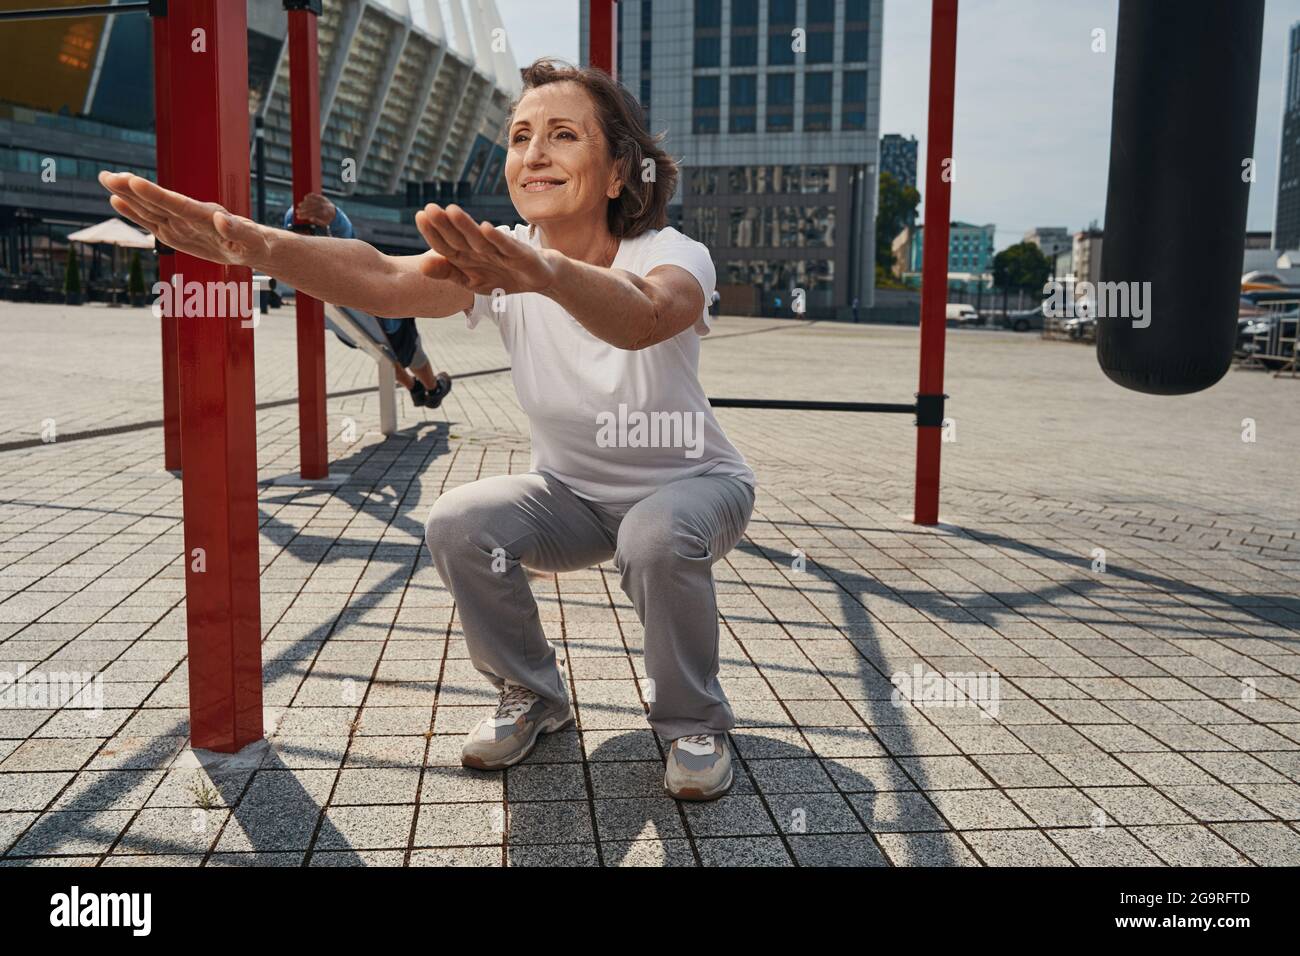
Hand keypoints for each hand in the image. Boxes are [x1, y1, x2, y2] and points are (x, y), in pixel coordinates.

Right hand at [98, 171, 271, 268]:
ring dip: (128, 195)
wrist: (251, 244)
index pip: (178, 204)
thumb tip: (221, 218)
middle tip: (106, 175)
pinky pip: (152, 222)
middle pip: (157, 201)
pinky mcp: (175, 232)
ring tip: (106, 178)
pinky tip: (117, 201)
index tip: (134, 180)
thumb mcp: (252, 240)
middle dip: (132, 189)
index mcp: (206, 216)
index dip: (155, 194)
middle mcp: (189, 216)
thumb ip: (237, 230)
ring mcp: (180, 223)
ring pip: (150, 208)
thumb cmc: (255, 242)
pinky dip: (134, 213)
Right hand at [295, 192, 335, 227]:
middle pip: (312, 207)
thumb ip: (317, 221)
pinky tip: (305, 197)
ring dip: (305, 203)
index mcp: (325, 214)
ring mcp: (324, 202)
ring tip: (299, 205)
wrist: (334, 213)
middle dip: (303, 209)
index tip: (298, 216)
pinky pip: (317, 196)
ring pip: (313, 201)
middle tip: (297, 211)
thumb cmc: (327, 219)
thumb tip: (310, 218)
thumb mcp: (324, 223)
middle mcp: (325, 207)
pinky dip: (311, 196)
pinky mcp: (323, 198)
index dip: (305, 215)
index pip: (312, 214)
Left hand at [414, 203, 558, 294]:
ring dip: (466, 226)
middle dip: (445, 224)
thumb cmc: (503, 276)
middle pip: (460, 237)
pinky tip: (485, 229)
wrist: (539, 278)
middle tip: (429, 208)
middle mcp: (481, 249)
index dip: (433, 232)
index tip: (420, 216)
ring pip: (479, 238)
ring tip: (452, 211)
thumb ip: (447, 273)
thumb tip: (421, 265)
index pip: (446, 243)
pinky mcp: (519, 254)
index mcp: (467, 256)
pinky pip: (506, 246)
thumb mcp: (472, 282)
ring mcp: (500, 250)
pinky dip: (496, 238)